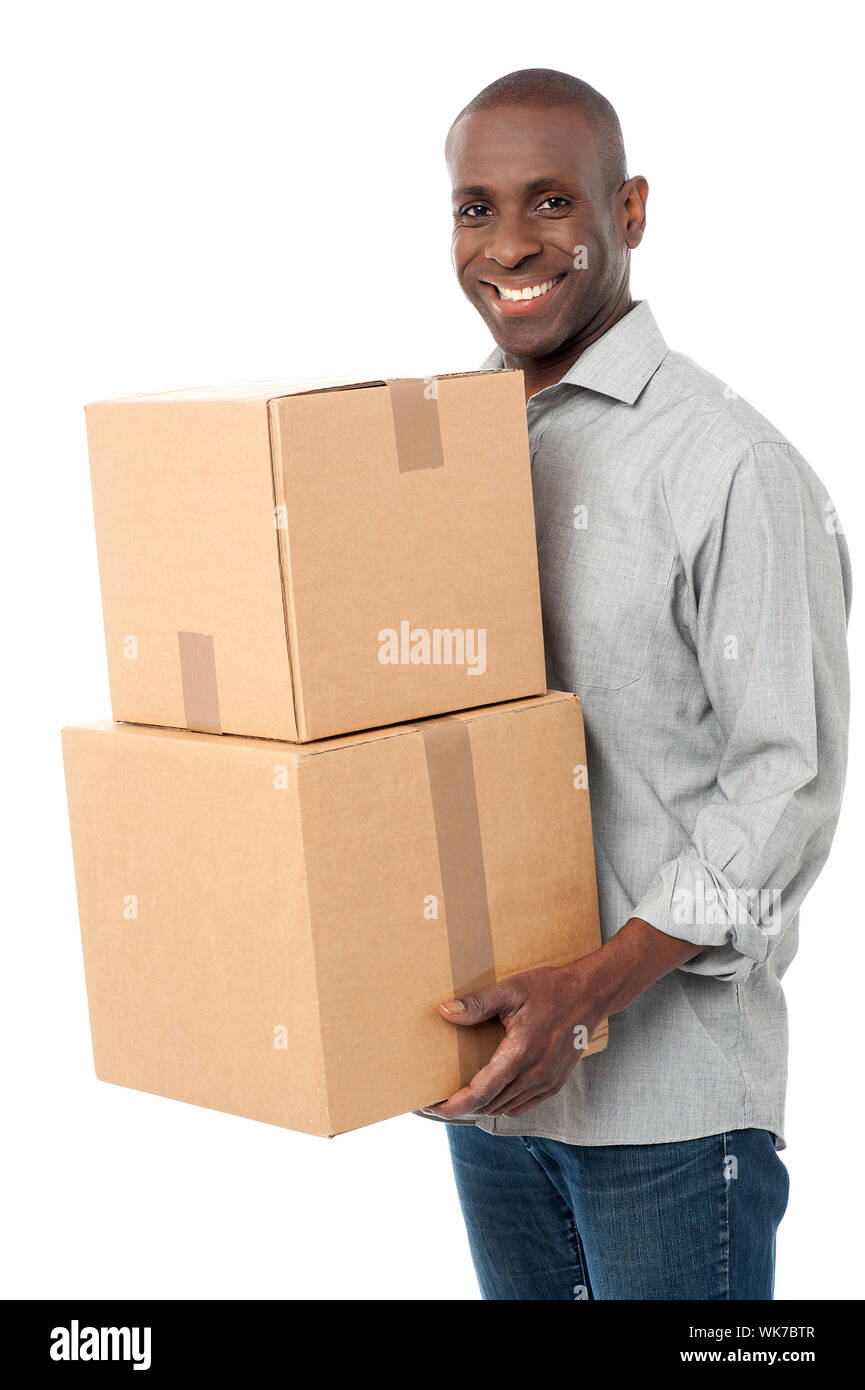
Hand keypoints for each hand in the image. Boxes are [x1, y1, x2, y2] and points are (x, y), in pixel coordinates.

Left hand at [423, 960, 604, 1119]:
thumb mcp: (511, 990)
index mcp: (520, 1054)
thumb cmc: (551, 989)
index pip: (480, 1094)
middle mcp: (534, 1076)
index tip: (431, 1107)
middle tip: (435, 1101)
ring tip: (458, 1098)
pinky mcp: (554, 1084)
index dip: (452, 1106)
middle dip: (459, 1107)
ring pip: (504, 1109)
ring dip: (480, 1107)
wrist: (591, 995)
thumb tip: (445, 1011)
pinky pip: (522, 1106)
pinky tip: (490, 1096)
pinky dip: (501, 1106)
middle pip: (488, 1106)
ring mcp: (546, 1083)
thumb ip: (477, 1003)